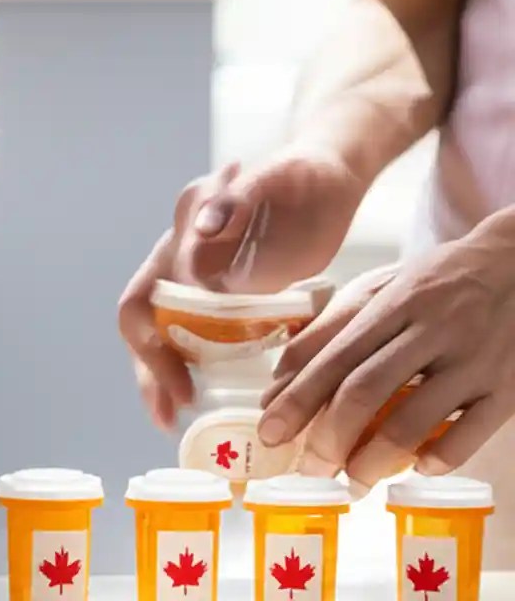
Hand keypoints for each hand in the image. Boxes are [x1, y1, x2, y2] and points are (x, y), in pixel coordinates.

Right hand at [119, 146, 366, 428]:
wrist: (327, 178)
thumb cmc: (298, 174)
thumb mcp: (266, 180)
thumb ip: (234, 199)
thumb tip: (206, 227)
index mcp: (178, 237)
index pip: (143, 300)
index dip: (154, 347)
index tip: (182, 382)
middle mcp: (178, 259)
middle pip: (145, 326)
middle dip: (150, 373)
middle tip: (169, 415)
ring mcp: (200, 279)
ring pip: (165, 335)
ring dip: (162, 377)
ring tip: (174, 418)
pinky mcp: (226, 296)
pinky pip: (197, 336)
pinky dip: (194, 368)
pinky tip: (205, 397)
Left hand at [259, 217, 514, 494]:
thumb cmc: (438, 282)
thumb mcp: (381, 288)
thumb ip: (330, 331)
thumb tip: (279, 382)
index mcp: (394, 303)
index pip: (334, 358)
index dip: (297, 400)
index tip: (270, 432)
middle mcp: (432, 331)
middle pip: (365, 391)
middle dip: (328, 437)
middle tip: (309, 468)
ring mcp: (474, 361)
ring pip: (413, 421)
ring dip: (374, 459)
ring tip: (353, 480)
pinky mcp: (509, 388)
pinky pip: (471, 434)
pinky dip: (438, 458)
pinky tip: (416, 466)